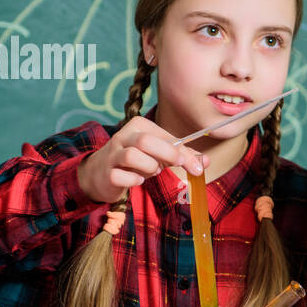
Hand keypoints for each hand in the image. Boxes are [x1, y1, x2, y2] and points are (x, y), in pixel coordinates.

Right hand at [77, 115, 207, 203]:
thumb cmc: (137, 161)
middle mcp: (123, 136)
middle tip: (174, 165)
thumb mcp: (160, 154)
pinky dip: (133, 181)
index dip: (183, 152)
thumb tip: (205, 161)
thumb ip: (182, 156)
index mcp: (139, 126)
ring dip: (149, 168)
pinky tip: (137, 180)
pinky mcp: (106, 173)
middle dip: (166, 155)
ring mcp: (112, 154)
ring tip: (152, 172)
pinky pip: (120, 176)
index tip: (197, 167)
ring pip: (132, 156)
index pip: (165, 136)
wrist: (101, 173)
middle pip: (146, 141)